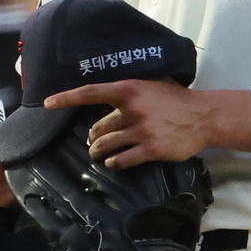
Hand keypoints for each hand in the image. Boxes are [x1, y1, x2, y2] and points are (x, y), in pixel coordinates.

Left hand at [44, 81, 250, 168]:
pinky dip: (114, 163)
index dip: (66, 98)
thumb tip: (104, 101)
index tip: (47, 104)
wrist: (203, 117)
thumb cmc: (174, 100)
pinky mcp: (151, 149)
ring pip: (107, 145)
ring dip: (98, 152)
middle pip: (98, 127)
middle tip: (94, 140)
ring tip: (98, 154)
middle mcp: (132, 109)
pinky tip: (114, 163)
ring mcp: (142, 131)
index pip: (90, 93)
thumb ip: (127, 94)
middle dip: (94, 137)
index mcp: (129, 89)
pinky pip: (122, 160)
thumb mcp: (149, 87)